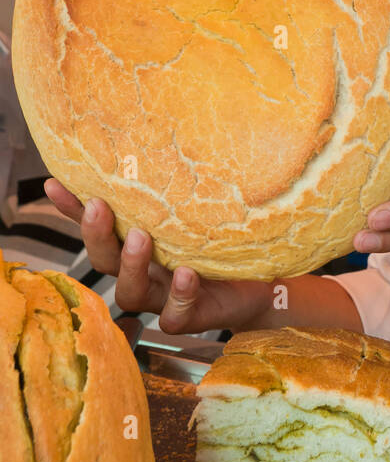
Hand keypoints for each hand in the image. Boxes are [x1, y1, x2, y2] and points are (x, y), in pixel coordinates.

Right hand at [43, 179, 273, 334]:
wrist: (263, 286)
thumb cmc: (225, 244)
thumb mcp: (198, 214)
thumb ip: (175, 194)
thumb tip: (160, 144)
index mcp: (138, 245)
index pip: (98, 226)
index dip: (72, 210)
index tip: (54, 184)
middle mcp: (145, 272)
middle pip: (104, 261)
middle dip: (97, 235)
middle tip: (99, 208)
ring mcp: (163, 298)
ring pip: (131, 292)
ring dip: (131, 265)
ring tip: (140, 238)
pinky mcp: (189, 317)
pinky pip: (174, 314)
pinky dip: (178, 294)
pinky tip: (186, 274)